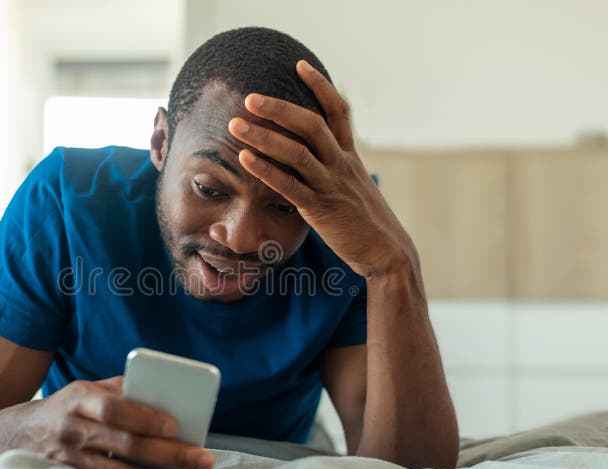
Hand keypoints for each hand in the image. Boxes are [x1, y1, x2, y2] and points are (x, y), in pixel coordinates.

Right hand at [22, 376, 214, 468]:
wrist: (14, 433)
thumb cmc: (63, 407)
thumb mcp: (85, 389)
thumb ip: (119, 388)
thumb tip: (160, 390)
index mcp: (77, 398)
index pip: (113, 408)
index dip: (144, 418)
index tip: (174, 426)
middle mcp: (71, 428)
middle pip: (124, 443)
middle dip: (168, 452)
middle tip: (201, 456)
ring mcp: (69, 458)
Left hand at [228, 60, 415, 277]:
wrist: (386, 251)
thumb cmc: (365, 221)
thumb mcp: (354, 186)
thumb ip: (335, 168)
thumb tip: (315, 158)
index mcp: (350, 156)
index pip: (339, 111)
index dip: (320, 86)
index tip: (300, 65)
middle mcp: (341, 165)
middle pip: (312, 124)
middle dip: (279, 108)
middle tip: (250, 98)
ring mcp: (331, 185)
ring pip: (297, 152)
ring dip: (263, 136)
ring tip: (235, 126)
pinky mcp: (320, 209)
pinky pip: (289, 186)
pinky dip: (266, 170)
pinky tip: (245, 159)